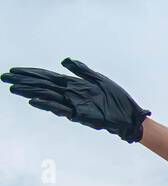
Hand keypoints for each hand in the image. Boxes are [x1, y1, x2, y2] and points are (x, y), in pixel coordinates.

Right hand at [2, 58, 149, 141]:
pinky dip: (47, 104)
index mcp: (73, 84)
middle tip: (5, 79)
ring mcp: (74, 105)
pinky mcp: (80, 115)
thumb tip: (65, 60)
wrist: (130, 116)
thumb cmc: (117, 99)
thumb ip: (82, 70)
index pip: (47, 77)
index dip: (31, 74)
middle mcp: (70, 94)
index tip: (15, 71)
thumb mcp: (99, 79)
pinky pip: (60, 109)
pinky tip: (35, 101)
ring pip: (47, 97)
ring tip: (15, 89)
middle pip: (42, 86)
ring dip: (30, 93)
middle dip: (24, 82)